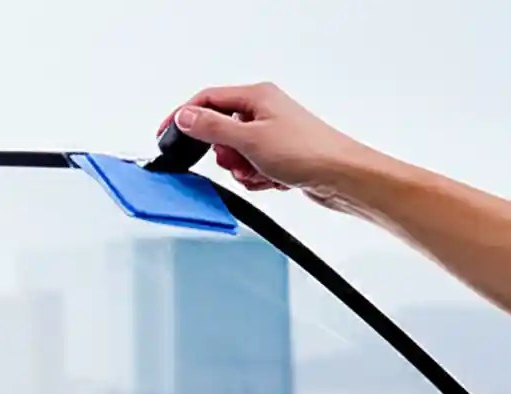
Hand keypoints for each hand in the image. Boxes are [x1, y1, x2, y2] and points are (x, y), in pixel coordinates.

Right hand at [159, 82, 376, 204]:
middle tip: (237, 161)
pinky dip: (257, 178)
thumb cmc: (307, 152)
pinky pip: (253, 168)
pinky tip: (274, 180)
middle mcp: (264, 111)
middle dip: (225, 153)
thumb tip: (185, 116)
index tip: (168, 133)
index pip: (207, 100)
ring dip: (243, 169)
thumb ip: (212, 128)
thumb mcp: (249, 139)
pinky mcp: (280, 157)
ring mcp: (273, 135)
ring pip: (236, 154)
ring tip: (261, 172)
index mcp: (257, 96)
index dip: (185, 117)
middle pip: (221, 131)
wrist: (342, 177)